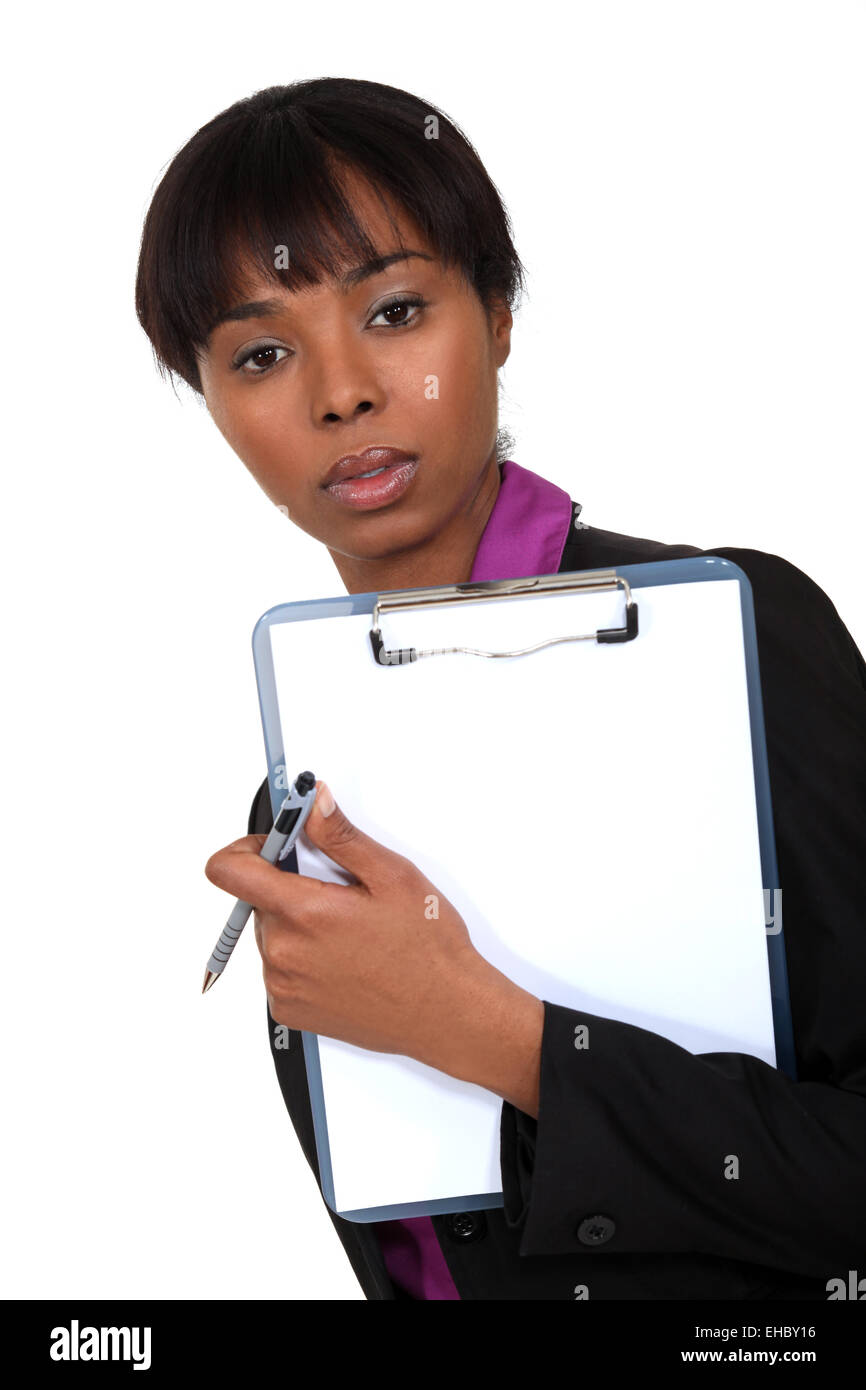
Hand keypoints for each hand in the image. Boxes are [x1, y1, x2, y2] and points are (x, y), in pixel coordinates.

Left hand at [204, 781, 495, 1068]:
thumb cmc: (427, 950)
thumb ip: (340, 836)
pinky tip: (344, 961)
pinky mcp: (289, 1010)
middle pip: (259, 899)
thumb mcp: (392, 876)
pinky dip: (303, 959)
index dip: (247, 848)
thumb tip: (312, 805)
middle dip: (292, 888)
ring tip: (350, 934)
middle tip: (341, 895)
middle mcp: (283, 952)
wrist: (445, 1014)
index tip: (274, 845)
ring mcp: (282, 986)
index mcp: (303, 912)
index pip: (228, 869)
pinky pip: (280, 969)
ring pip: (272, 934)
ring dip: (299, 925)